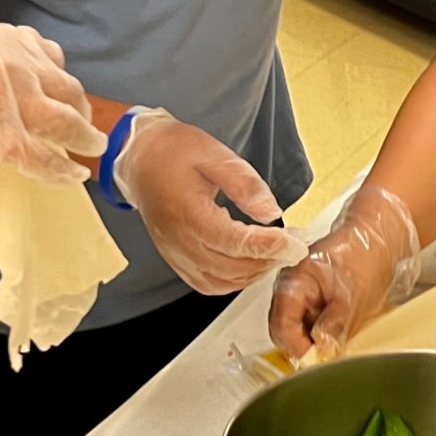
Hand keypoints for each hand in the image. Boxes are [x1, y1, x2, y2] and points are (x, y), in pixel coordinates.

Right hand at [0, 22, 104, 183]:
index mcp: (8, 40)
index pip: (49, 57)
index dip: (59, 79)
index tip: (61, 91)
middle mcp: (22, 66)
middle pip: (67, 88)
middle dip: (78, 107)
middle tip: (82, 122)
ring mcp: (17, 102)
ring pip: (66, 122)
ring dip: (84, 136)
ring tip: (92, 147)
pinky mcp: (4, 137)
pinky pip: (43, 157)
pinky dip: (62, 169)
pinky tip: (74, 175)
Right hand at [114, 111, 306, 294]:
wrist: (138, 158)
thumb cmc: (173, 151)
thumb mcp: (213, 154)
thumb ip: (245, 184)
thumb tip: (271, 212)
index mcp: (188, 214)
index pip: (234, 242)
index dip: (269, 247)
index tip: (296, 245)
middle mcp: (179, 241)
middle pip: (231, 268)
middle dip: (268, 261)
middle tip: (294, 247)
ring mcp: (175, 254)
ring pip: (221, 282)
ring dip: (253, 273)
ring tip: (275, 253)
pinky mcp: (175, 259)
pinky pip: (207, 284)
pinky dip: (233, 281)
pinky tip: (249, 264)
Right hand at [268, 185, 420, 360]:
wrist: (379, 239)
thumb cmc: (364, 256)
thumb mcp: (352, 297)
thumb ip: (333, 326)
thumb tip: (321, 349)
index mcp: (293, 283)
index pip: (281, 325)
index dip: (296, 347)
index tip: (315, 361)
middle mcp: (290, 289)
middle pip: (284, 331)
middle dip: (304, 347)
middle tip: (326, 358)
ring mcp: (301, 295)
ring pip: (297, 331)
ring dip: (314, 342)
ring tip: (336, 344)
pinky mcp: (313, 301)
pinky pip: (310, 325)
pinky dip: (321, 335)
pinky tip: (338, 335)